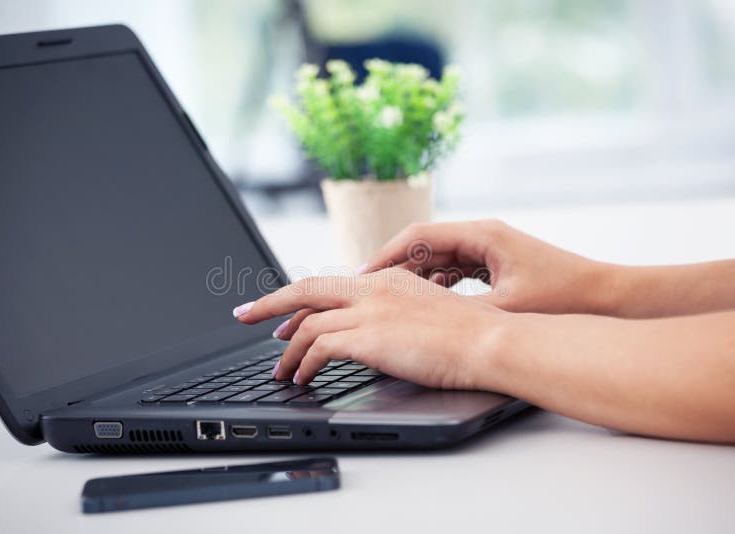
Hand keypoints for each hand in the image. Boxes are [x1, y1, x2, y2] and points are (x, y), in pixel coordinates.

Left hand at [232, 268, 504, 388]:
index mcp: (385, 279)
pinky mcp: (369, 336)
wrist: (490, 341)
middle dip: (268, 304)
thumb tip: (373, 334)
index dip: (298, 298)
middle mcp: (372, 288)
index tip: (278, 310)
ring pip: (306, 323)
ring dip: (286, 350)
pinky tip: (302, 378)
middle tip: (244, 314)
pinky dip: (303, 364)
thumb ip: (394, 316)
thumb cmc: (469, 335)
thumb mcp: (425, 313)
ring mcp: (369, 310)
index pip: (328, 284)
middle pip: (304, 290)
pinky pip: (318, 347)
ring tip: (279, 371)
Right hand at [364, 220, 608, 314]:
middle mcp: (483, 235)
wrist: (610, 297)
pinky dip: (437, 282)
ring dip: (415, 275)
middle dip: (395, 266)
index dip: (386, 254)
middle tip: (366, 290)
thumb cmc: (565, 296)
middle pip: (425, 244)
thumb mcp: (506, 308)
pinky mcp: (498, 264)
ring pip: (439, 257)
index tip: (362, 275)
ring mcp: (491, 248)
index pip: (419, 235)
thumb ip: (461, 310)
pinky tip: (424, 302)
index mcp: (482, 235)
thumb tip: (419, 318)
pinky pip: (457, 269)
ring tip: (387, 298)